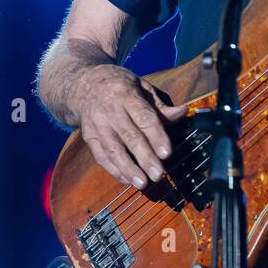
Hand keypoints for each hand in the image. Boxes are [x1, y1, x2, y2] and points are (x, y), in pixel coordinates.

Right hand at [73, 66, 186, 188]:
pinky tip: (127, 180)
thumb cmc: (120, 86)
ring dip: (128, 169)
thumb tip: (183, 112)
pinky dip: (114, 169)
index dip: (156, 136)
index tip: (167, 153)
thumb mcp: (141, 86)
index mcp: (126, 94)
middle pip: (129, 136)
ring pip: (113, 149)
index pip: (144, 117)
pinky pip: (101, 156)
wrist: (84, 84)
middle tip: (158, 175)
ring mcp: (97, 124)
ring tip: (143, 183)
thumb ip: (160, 106)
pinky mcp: (89, 136)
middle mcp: (110, 110)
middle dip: (145, 157)